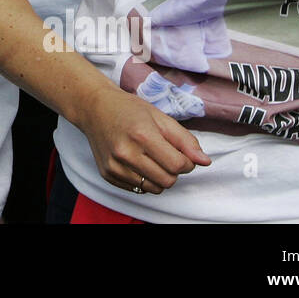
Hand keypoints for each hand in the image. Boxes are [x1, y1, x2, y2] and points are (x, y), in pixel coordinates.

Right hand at [76, 85, 210, 194]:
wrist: (94, 108)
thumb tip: (204, 161)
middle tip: (166, 154)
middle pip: (167, 180)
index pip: (177, 165)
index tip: (181, 152)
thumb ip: (185, 140)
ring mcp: (114, 166)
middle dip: (174, 170)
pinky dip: (144, 179)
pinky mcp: (108, 174)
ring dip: (159, 177)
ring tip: (151, 158)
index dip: (186, 162)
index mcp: (141, 135)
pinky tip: (137, 161)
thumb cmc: (128, 109)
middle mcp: (125, 153)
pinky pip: (138, 189)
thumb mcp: (160, 117)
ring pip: (154, 189)